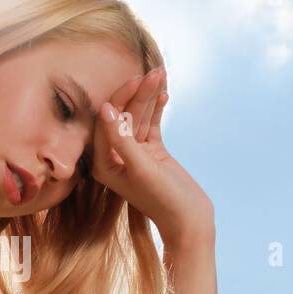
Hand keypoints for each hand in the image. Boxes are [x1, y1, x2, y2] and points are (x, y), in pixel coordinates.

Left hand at [87, 66, 214, 246]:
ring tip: (161, 75)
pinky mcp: (151, 152)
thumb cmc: (162, 200)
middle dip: (137, 94)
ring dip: (149, 96)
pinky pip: (151, 124)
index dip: (120, 100)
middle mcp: (114, 157)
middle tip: (154, 72)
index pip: (106, 123)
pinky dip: (157, 109)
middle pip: (123, 117)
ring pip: (139, 118)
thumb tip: (105, 108)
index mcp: (103, 164)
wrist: (189, 220)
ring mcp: (134, 153)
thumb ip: (122, 139)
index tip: (136, 80)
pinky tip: (164, 94)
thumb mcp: (141, 168)